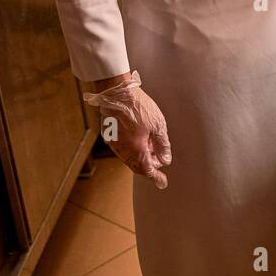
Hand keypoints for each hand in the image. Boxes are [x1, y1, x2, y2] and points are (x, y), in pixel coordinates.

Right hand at [82, 73, 171, 189]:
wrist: (117, 92)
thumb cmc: (138, 107)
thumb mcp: (158, 125)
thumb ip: (163, 145)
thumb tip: (165, 159)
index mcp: (135, 150)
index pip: (146, 170)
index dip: (156, 176)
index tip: (163, 182)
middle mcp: (122, 150)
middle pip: (137, 166)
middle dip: (149, 165)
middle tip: (160, 161)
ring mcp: (114, 143)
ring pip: (129, 158)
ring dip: (141, 156)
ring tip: (152, 146)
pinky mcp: (109, 136)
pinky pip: (123, 149)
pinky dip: (133, 149)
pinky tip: (141, 139)